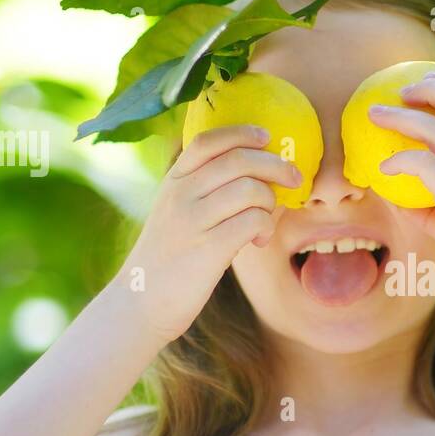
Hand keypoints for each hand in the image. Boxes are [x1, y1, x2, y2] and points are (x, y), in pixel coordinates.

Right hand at [113, 124, 301, 344]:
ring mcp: (192, 221)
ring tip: (264, 223)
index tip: (266, 136)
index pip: (207, 140)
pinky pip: (253, 222)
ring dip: (269, 203)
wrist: (140, 302)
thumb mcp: (176, 214)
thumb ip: (204, 191)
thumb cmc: (170, 259)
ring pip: (250, 189)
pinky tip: (258, 242)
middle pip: (238, 160)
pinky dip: (265, 228)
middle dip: (275, 165)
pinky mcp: (207, 249)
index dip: (241, 133)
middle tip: (294, 179)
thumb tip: (259, 175)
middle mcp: (180, 194)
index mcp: (173, 181)